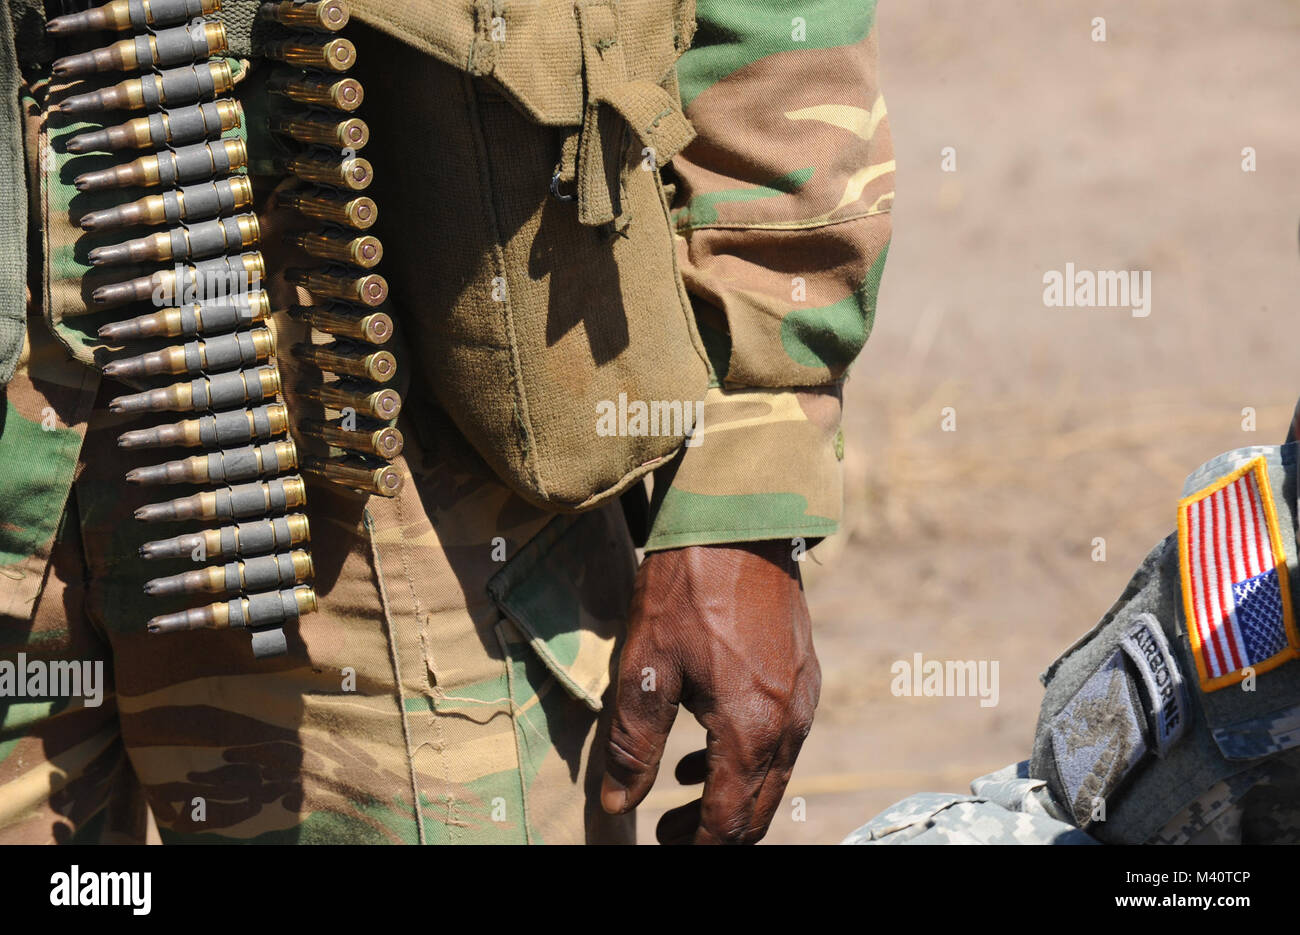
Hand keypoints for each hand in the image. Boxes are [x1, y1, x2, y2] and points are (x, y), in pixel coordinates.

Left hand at [601, 540, 819, 843]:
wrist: (738, 520)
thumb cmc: (685, 591)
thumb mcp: (646, 669)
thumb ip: (634, 745)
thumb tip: (620, 803)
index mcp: (751, 729)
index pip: (729, 821)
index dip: (698, 847)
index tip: (664, 848)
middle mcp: (790, 723)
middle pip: (759, 808)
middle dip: (715, 833)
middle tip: (667, 832)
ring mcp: (805, 697)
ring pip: (773, 776)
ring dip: (730, 795)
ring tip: (678, 789)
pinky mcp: (805, 673)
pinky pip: (783, 739)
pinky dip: (747, 758)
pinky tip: (706, 744)